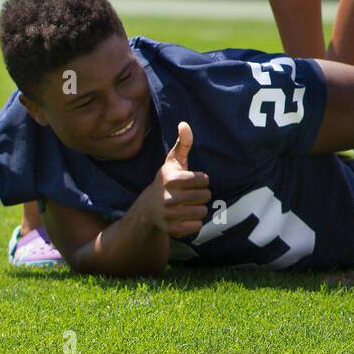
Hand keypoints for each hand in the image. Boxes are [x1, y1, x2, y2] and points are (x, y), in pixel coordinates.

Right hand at [152, 121, 210, 238]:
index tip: (192, 180)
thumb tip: (184, 124)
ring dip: (199, 208)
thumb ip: (183, 143)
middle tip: (190, 193)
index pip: (204, 180)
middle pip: (205, 196)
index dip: (201, 179)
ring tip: (188, 204)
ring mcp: (169, 215)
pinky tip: (185, 216)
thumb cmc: (167, 180)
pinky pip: (196, 226)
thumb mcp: (173, 161)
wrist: (148, 208)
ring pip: (202, 211)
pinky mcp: (171, 229)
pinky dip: (194, 222)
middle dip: (201, 194)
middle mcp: (168, 198)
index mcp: (171, 180)